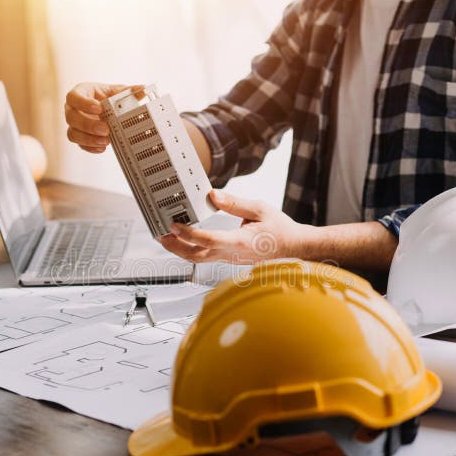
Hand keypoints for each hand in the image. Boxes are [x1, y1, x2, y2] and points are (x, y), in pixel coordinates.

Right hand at [64, 82, 142, 153]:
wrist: (105, 110)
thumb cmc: (107, 97)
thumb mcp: (117, 92)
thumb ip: (128, 91)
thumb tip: (143, 88)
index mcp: (80, 93)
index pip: (73, 97)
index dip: (84, 103)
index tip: (99, 108)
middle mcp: (72, 109)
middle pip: (71, 117)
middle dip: (88, 125)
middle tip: (105, 129)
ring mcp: (74, 124)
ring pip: (72, 133)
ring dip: (88, 139)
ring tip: (106, 141)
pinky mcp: (78, 136)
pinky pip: (79, 144)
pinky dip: (91, 147)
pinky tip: (102, 147)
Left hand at [159, 190, 309, 263]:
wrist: (294, 248)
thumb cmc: (280, 230)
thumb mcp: (259, 209)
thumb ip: (234, 203)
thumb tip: (212, 196)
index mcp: (240, 242)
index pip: (208, 240)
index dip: (188, 234)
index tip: (174, 225)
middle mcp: (232, 254)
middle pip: (196, 256)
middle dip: (175, 246)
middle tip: (160, 235)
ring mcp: (230, 259)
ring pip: (199, 259)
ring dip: (180, 249)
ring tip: (166, 238)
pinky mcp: (230, 258)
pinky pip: (206, 256)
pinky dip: (192, 249)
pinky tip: (184, 240)